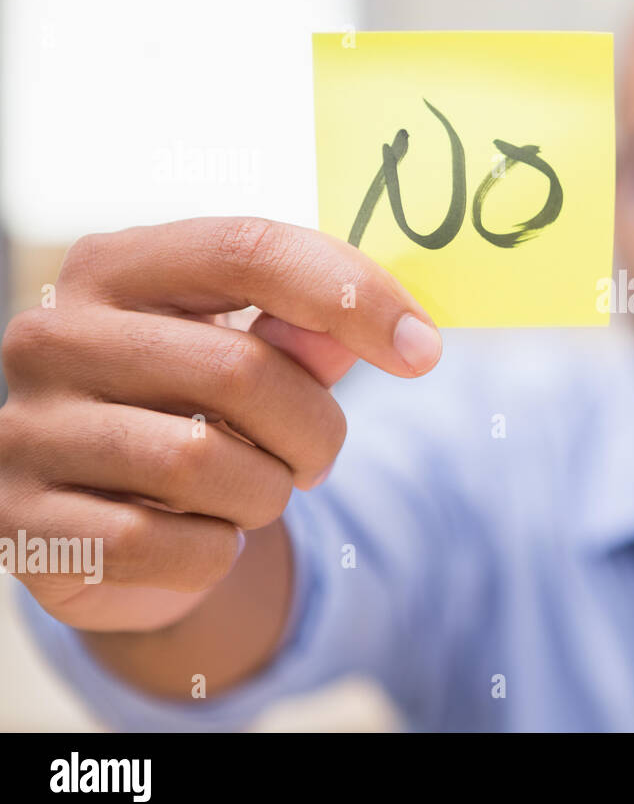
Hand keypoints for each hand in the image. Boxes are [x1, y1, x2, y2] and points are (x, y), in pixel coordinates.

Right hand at [0, 217, 440, 631]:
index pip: (248, 250)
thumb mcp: (256, 359)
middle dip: (316, 429)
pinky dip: (215, 552)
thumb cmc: (198, 417)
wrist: (110, 526)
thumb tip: (386, 329)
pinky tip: (203, 537)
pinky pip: (164, 544)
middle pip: (241, 369)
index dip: (351, 296)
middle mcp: (53, 333)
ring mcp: (26, 427)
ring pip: (203, 462)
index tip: (424, 350)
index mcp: (118, 265)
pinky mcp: (21, 522)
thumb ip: (311, 335)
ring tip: (252, 492)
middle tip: (318, 457)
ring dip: (266, 493)